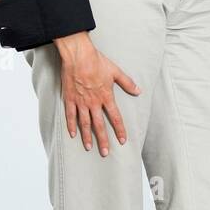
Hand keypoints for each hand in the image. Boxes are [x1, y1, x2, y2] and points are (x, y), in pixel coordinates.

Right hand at [52, 31, 140, 155]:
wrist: (78, 56)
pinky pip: (70, 115)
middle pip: (99, 125)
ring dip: (87, 136)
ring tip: (89, 147)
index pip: (115, 117)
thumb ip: (128, 83)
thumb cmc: (97, 61)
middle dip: (103, 140)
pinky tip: (72, 134)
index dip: (119, 130)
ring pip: (84, 123)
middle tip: (105, 153)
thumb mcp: (116, 71)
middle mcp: (94, 102)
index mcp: (106, 96)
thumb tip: (139, 91)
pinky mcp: (70, 99)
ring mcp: (81, 102)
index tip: (122, 141)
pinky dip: (71, 125)